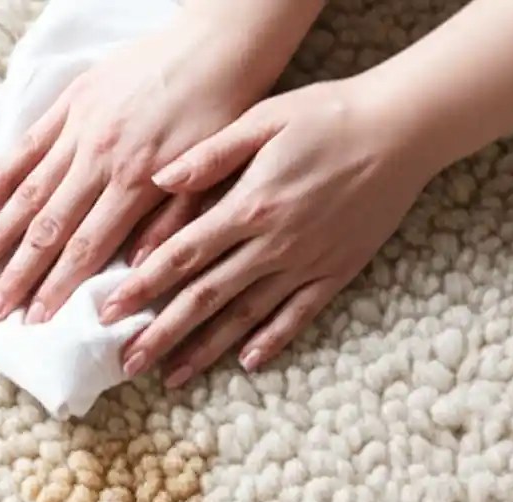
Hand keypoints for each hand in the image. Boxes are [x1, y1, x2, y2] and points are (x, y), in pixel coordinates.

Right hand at [0, 8, 306, 324]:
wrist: (217, 44)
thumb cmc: (223, 110)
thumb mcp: (211, 173)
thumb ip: (172, 222)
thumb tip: (137, 270)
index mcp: (137, 181)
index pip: (87, 248)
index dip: (56, 288)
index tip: (33, 320)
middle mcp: (100, 158)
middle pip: (49, 228)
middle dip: (18, 275)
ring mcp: (81, 129)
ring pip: (31, 190)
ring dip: (1, 233)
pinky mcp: (72, 101)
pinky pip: (30, 143)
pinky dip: (4, 176)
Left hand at [100, 79, 439, 386]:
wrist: (403, 128)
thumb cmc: (328, 114)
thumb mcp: (262, 119)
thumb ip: (209, 154)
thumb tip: (158, 180)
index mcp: (249, 205)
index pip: (182, 256)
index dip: (142, 286)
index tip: (109, 312)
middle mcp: (274, 243)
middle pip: (205, 297)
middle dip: (162, 333)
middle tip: (126, 363)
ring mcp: (307, 262)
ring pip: (245, 315)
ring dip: (205, 349)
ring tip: (173, 376)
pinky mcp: (337, 271)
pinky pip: (299, 315)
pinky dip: (272, 340)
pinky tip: (248, 363)